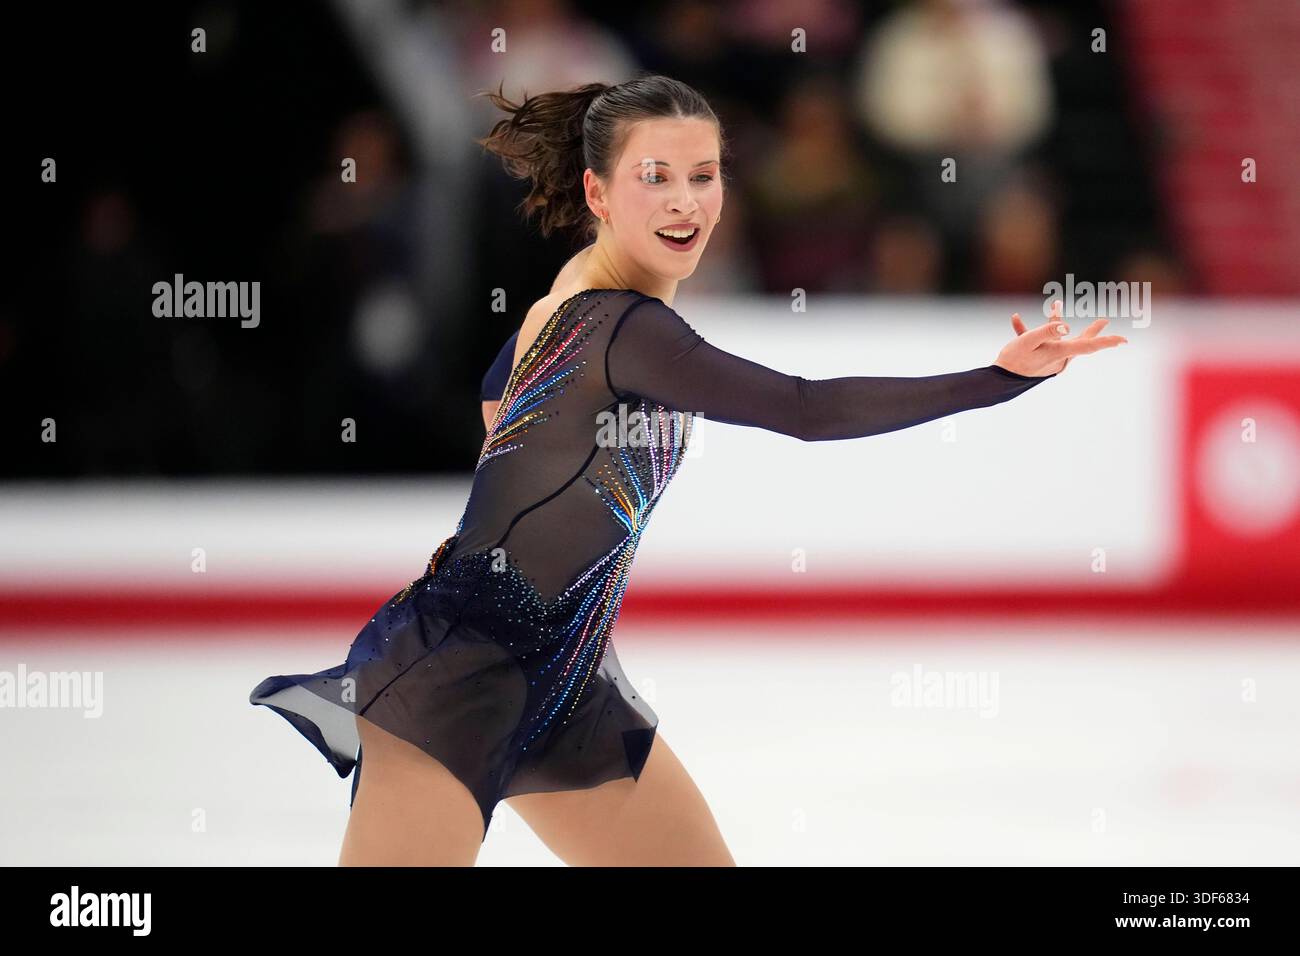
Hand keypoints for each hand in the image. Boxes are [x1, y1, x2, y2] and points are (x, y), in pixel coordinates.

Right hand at [995, 300, 1127, 376]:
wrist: (998, 381)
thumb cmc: (1013, 360)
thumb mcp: (1028, 341)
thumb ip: (1047, 330)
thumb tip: (1066, 326)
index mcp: (1059, 352)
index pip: (1088, 346)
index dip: (1107, 341)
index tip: (1123, 340)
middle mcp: (1059, 358)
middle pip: (1081, 342)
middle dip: (1092, 330)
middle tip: (1104, 321)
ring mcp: (1051, 360)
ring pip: (1060, 339)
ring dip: (1056, 323)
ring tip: (1056, 306)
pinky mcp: (1041, 360)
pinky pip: (1040, 343)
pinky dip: (1030, 331)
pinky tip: (1016, 319)